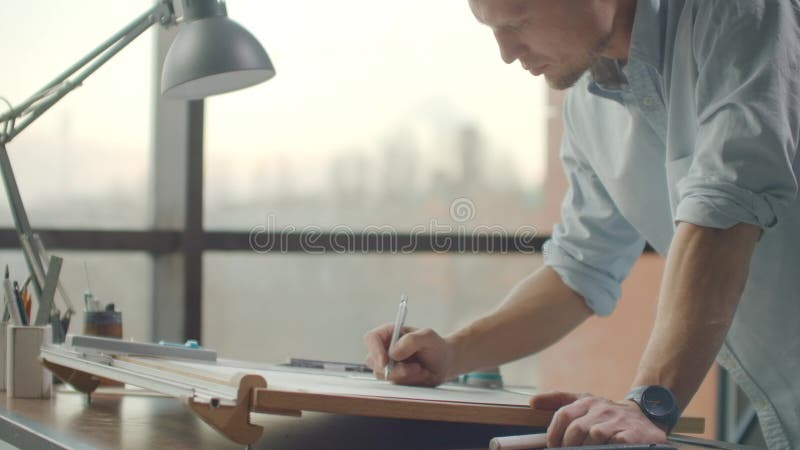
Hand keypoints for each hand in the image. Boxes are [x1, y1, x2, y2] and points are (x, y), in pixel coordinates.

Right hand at [363, 323, 453, 385]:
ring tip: (421, 369)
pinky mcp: (392, 377)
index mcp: (390, 333)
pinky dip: (408, 381)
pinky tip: (419, 374)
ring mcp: (387, 364)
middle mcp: (385, 348)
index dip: (375, 350)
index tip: (385, 362)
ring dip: (404, 375)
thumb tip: (393, 353)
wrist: (444, 363)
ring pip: (382, 374)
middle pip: (373, 360)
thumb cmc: (435, 346)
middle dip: (394, 368)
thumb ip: (411, 341)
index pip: (372, 338)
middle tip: (415, 368)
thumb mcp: (428, 337)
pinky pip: (393, 383)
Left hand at [531, 391, 667, 446]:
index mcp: (587, 401)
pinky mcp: (633, 435)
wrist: (646, 415)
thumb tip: (532, 402)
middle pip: (577, 429)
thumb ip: (558, 400)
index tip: (553, 447)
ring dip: (587, 448)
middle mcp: (602, 408)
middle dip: (569, 446)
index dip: (555, 434)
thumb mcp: (583, 401)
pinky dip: (606, 449)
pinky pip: (615, 444)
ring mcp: (618, 421)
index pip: (564, 415)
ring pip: (594, 437)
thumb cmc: (607, 413)